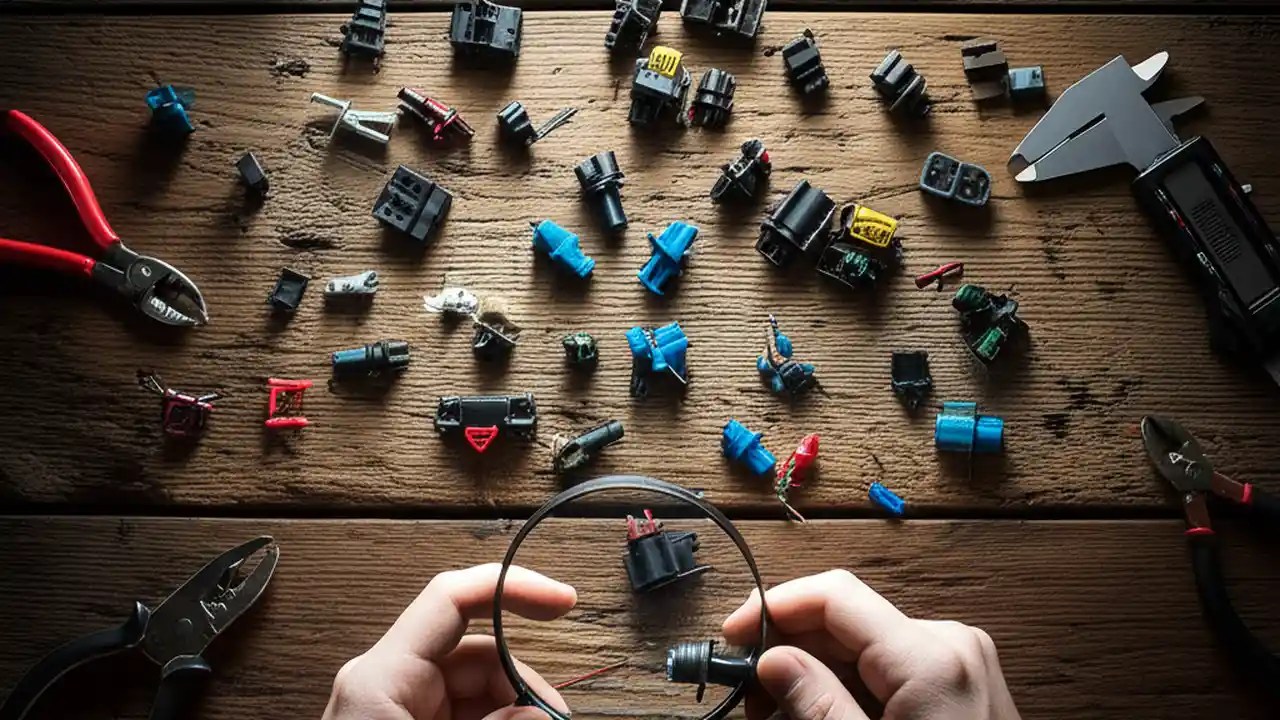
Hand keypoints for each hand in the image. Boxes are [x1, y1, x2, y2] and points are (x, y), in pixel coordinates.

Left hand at [322, 564, 576, 719]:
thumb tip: (541, 713)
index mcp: (380, 677)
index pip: (452, 598)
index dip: (512, 586)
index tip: (564, 601)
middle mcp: (388, 683)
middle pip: (478, 655)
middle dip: (526, 683)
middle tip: (558, 717)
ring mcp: (397, 709)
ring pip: (479, 690)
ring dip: (517, 709)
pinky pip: (466, 715)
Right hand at [723, 570, 1019, 719]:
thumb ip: (817, 705)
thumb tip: (773, 660)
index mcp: (931, 658)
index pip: (835, 595)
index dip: (774, 605)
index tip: (735, 632)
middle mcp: (951, 644)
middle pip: (846, 619)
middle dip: (789, 648)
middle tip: (748, 693)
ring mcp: (961, 661)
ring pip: (863, 644)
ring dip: (815, 670)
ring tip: (779, 714)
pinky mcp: (960, 681)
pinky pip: (889, 666)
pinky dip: (849, 685)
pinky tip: (820, 712)